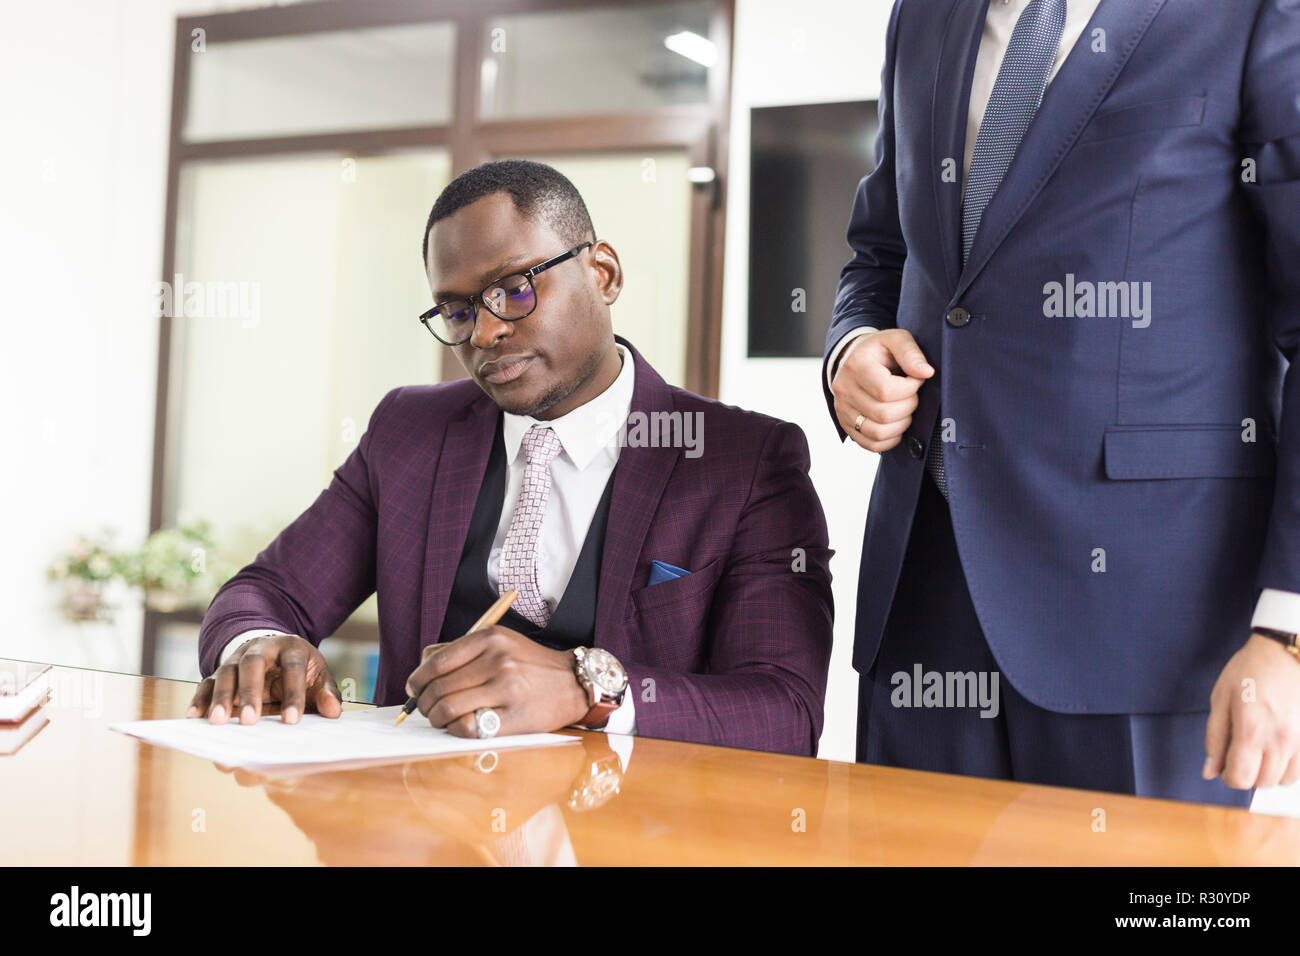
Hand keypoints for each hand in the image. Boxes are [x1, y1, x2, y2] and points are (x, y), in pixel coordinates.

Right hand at [187, 634, 342, 724]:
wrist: (276, 649)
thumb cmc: (300, 669)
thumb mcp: (318, 676)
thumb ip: (325, 693)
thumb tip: (333, 712)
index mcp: (291, 647)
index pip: (293, 668)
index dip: (293, 694)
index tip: (292, 721)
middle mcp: (261, 648)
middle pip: (252, 665)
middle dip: (250, 692)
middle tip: (249, 721)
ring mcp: (237, 658)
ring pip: (226, 672)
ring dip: (220, 697)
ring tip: (218, 722)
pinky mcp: (220, 671)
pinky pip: (206, 683)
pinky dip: (200, 698)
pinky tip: (194, 717)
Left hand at [404, 627, 588, 736]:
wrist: (571, 683)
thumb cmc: (529, 664)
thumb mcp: (499, 642)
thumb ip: (460, 650)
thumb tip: (421, 669)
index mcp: (491, 639)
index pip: (437, 661)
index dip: (418, 679)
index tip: (414, 688)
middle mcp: (498, 661)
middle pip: (439, 688)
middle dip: (424, 703)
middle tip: (425, 708)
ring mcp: (506, 690)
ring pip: (449, 709)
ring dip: (436, 718)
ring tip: (441, 718)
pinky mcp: (513, 717)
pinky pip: (468, 728)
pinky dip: (456, 730)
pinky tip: (460, 726)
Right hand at [831, 328, 933, 451]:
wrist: (853, 359)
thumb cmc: (879, 351)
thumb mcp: (895, 339)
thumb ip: (911, 352)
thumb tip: (926, 372)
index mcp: (856, 366)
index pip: (886, 390)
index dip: (910, 389)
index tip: (915, 380)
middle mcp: (844, 389)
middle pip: (883, 414)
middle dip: (908, 407)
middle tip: (911, 396)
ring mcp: (842, 410)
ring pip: (878, 432)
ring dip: (901, 425)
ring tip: (904, 409)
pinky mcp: (846, 425)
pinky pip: (871, 444)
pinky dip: (890, 440)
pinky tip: (896, 424)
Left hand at [1203, 633, 1299, 788]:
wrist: (1285, 652)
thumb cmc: (1248, 671)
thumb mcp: (1220, 700)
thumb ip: (1215, 739)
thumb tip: (1210, 771)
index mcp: (1251, 731)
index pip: (1241, 778)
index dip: (1229, 776)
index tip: (1226, 764)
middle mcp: (1279, 741)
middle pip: (1263, 783)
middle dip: (1248, 774)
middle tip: (1241, 753)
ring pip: (1284, 780)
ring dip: (1269, 772)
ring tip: (1260, 750)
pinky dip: (1287, 766)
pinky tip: (1277, 748)